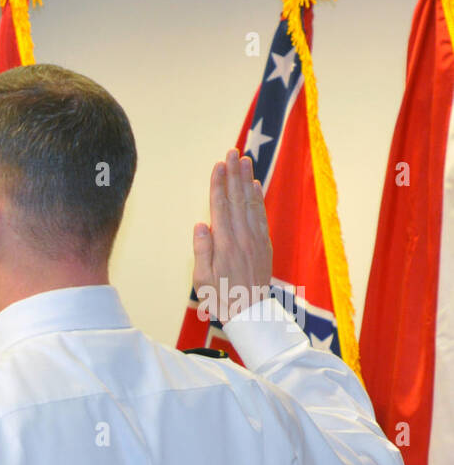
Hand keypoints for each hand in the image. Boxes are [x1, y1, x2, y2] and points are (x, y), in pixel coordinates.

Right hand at [192, 149, 272, 322]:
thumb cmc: (220, 298)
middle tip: (232, 152)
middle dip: (234, 174)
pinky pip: (261, 216)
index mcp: (224, 245)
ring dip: (247, 180)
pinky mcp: (264, 244)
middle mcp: (242, 238)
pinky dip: (258, 198)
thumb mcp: (202, 279)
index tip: (217, 166)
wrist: (250, 313)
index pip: (220, 207)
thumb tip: (201, 224)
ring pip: (251, 203)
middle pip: (237, 199)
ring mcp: (256, 240)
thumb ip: (202, 250)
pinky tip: (255, 185)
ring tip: (244, 160)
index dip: (218, 185)